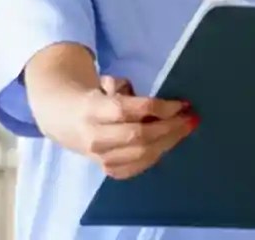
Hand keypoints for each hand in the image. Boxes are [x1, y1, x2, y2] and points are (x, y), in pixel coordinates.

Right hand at [73, 76, 197, 179]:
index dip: (158, 108)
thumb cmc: (93, 97)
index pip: (128, 110)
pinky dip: (157, 155)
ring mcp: (100, 158)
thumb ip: (128, 90)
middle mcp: (94, 137)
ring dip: (169, 142)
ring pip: (141, 154)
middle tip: (191, 118)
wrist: (63, 120)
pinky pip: (138, 167)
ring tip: (186, 129)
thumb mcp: (106, 84)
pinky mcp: (108, 171)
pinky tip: (169, 143)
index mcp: (92, 109)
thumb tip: (158, 102)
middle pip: (138, 136)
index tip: (181, 103)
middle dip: (170, 127)